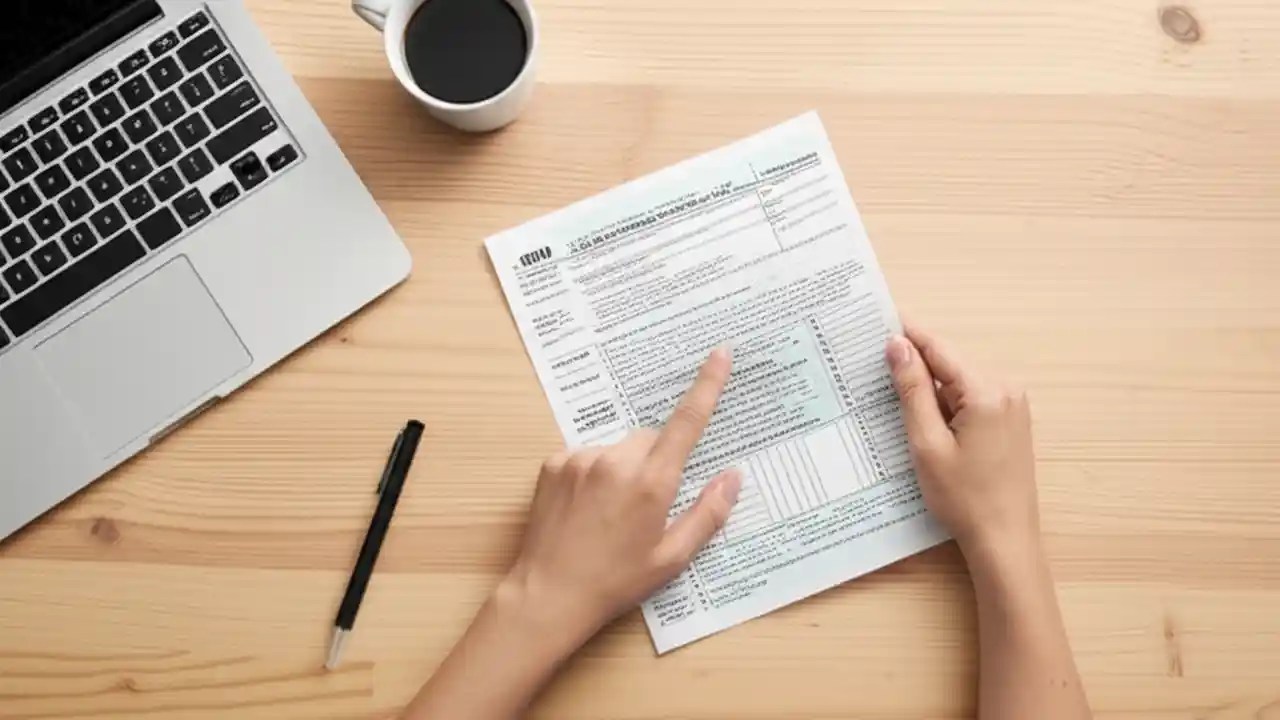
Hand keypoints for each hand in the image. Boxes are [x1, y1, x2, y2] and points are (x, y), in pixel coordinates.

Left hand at [501, 347, 742, 641]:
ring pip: (619, 447)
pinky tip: (586, 508)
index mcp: (652, 483)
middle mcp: (616, 461)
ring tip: (610, 513)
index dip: (707, 384)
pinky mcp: (554, 463)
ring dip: (623, 467)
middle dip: (658, 460)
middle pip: (651, 438)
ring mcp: (581, 458)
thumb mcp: (671, 558)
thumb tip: (733, 477)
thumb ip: (708, 513)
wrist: (548, 594)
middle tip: (649, 503)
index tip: (720, 353)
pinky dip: (594, 473)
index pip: (687, 422)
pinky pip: (587, 456)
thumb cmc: (614, 581)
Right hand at [885, 324, 1039, 557]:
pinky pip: (970, 397)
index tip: (875, 319)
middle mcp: (1005, 389)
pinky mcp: (1009, 421)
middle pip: (949, 361)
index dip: (906, 331)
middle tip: (871, 358)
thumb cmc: (964, 498)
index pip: (938, 347)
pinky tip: (919, 415)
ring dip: (927, 384)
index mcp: (986, 391)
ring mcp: (1012, 404)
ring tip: (887, 390)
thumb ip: (912, 390)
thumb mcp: (927, 443)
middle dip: (913, 360)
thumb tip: (898, 345)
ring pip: (957, 380)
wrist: (1005, 540)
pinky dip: (943, 401)